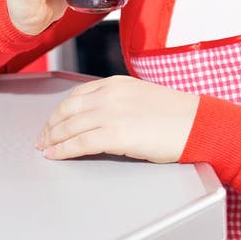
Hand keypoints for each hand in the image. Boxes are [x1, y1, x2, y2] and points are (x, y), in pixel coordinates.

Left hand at [36, 75, 199, 162]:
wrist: (197, 124)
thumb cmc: (177, 116)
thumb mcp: (142, 98)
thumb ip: (119, 102)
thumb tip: (100, 118)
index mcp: (117, 84)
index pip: (77, 95)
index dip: (60, 111)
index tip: (53, 122)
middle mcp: (111, 95)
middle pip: (67, 110)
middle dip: (50, 126)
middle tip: (43, 138)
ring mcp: (112, 114)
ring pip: (69, 126)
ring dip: (52, 139)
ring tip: (46, 149)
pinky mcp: (115, 134)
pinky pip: (79, 143)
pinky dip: (63, 150)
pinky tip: (56, 155)